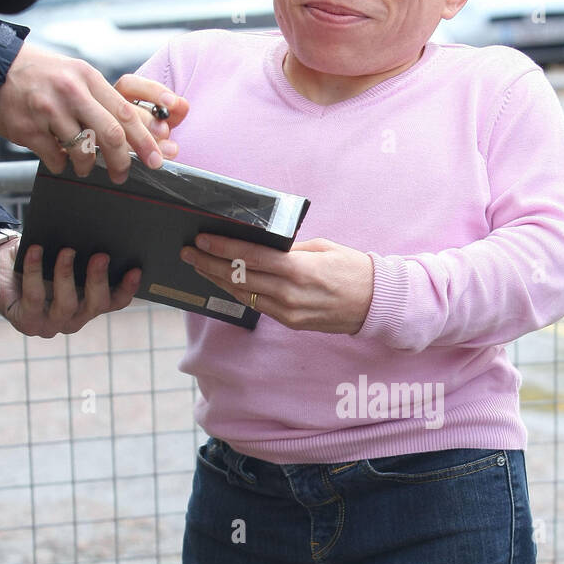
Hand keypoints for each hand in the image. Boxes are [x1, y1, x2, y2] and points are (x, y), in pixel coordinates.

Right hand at [0, 44, 188, 181]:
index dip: (145, 141)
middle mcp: (71, 91)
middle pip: (111, 134)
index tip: (156, 160)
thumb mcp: (76, 76)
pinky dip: (61, 166)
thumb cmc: (42, 76)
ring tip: (83, 166)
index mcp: (88, 77)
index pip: (126, 113)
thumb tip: (138, 133)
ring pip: (84, 151)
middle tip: (122, 174)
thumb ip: (103, 101)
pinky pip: (56, 159)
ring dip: (88, 166)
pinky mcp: (29, 129)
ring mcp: (48, 110)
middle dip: (122, 162)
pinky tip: (58, 158)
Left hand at [0, 237, 139, 337]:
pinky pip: (34, 297)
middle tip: (101, 255)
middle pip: (95, 305)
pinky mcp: (26, 322)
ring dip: (67, 274)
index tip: (136, 269)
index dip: (128, 288)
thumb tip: (99, 235)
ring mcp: (50, 325)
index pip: (114, 301)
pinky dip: (35, 271)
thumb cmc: (36, 259)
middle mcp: (73, 319)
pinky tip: (35, 251)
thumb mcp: (61, 255)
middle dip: (99, 279)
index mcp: (88, 305)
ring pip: (67, 304)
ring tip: (67, 250)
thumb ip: (80, 254)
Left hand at [180, 235, 373, 333]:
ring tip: (199, 267)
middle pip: (240, 277)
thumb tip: (263, 243)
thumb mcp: (323, 247)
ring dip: (218, 280)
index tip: (202, 240)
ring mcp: (289, 311)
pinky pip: (257, 306)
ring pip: (243, 294)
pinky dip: (238, 293)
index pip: (251, 257)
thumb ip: (291, 248)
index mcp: (299, 269)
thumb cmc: (352, 269)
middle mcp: (290, 292)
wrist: (374, 303)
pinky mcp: (290, 322)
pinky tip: (224, 282)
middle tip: (188, 253)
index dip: (223, 249)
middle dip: (210, 264)